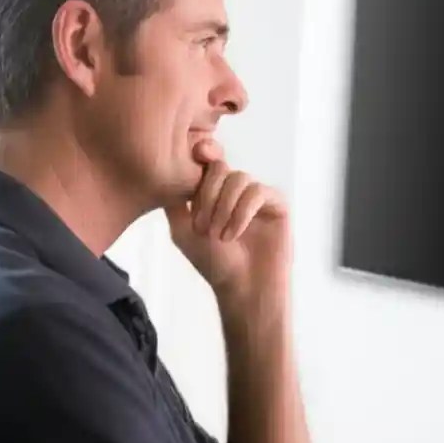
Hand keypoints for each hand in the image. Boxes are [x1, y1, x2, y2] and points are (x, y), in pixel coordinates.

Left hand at [164, 139, 292, 317]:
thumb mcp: (182, 231)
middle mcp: (238, 190)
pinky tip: (233, 235)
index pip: (208, 162)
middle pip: (221, 168)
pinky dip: (241, 214)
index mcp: (217, 191)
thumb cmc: (213, 263)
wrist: (242, 288)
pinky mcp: (277, 204)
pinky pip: (257, 193)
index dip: (203, 154)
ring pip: (239, 179)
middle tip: (202, 228)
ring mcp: (258, 196)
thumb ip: (174, 202)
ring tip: (218, 236)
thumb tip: (166, 173)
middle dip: (207, 196)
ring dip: (224, 208)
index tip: (197, 154)